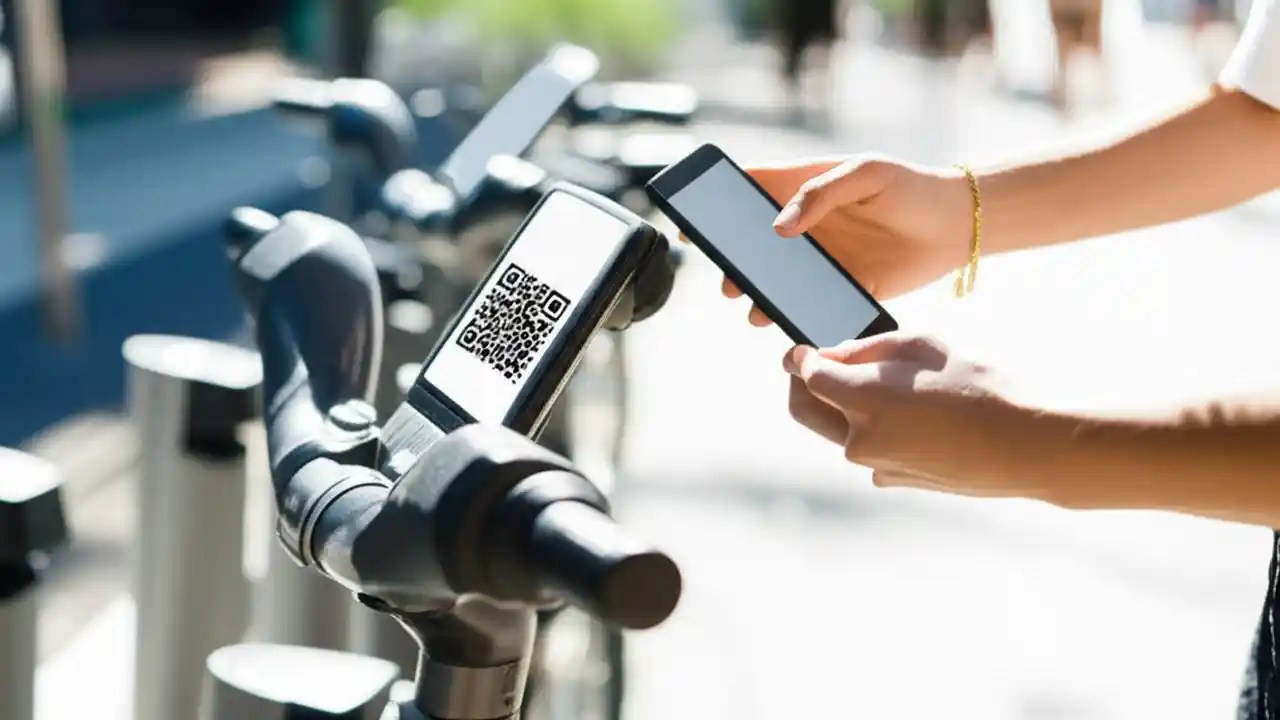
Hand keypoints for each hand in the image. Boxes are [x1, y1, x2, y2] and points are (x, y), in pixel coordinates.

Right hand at [726, 157, 972, 325]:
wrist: (956, 225)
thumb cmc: (910, 186)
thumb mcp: (867, 173)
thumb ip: (820, 193)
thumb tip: (779, 228)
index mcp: (803, 187)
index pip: (748, 190)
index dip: (715, 203)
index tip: (692, 221)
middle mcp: (804, 225)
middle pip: (752, 242)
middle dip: (732, 261)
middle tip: (728, 278)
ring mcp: (820, 259)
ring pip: (775, 278)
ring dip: (759, 293)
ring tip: (753, 307)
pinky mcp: (841, 288)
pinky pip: (808, 304)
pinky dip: (792, 314)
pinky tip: (785, 321)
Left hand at [784, 333, 1039, 498]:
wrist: (1023, 448)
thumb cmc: (980, 387)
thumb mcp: (925, 347)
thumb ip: (869, 349)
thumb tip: (834, 355)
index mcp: (863, 399)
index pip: (809, 376)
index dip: (800, 358)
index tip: (800, 350)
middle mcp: (859, 438)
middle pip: (806, 411)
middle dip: (799, 387)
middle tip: (807, 368)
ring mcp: (875, 465)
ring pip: (841, 432)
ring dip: (845, 408)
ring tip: (881, 387)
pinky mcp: (893, 480)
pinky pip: (870, 452)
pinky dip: (875, 432)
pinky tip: (910, 419)